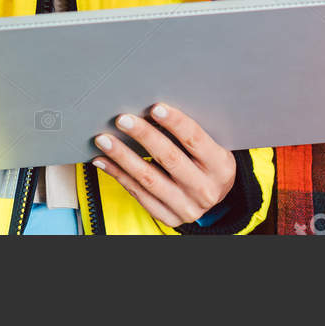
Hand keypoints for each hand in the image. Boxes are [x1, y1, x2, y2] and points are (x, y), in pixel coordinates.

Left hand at [92, 104, 236, 226]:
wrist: (214, 198)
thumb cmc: (207, 162)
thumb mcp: (211, 147)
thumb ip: (189, 133)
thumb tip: (153, 108)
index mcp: (220, 166)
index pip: (195, 140)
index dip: (175, 122)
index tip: (155, 107)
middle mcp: (205, 189)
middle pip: (169, 158)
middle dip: (143, 136)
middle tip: (122, 119)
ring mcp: (186, 207)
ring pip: (148, 178)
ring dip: (122, 156)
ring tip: (104, 139)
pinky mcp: (168, 217)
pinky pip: (138, 194)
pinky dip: (118, 175)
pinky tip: (104, 160)